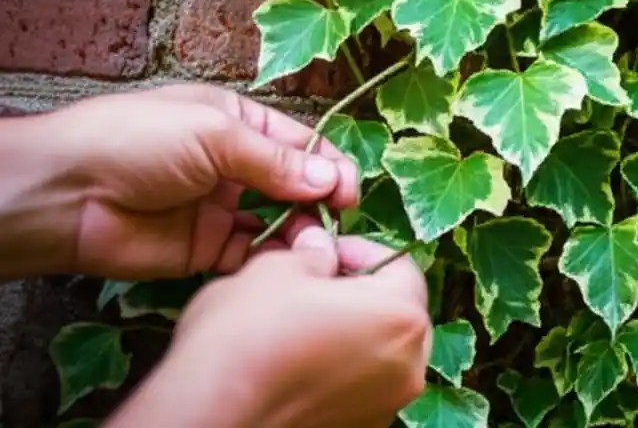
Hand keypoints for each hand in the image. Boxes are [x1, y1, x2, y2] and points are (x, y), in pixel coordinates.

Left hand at [0, 84, 357, 278]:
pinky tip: (288, 264)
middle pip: (295, 184)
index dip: (329, 165)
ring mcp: (220, 209)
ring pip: (278, 222)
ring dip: (301, 232)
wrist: (65, 194)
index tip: (349, 190)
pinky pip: (250, 256)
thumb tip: (330, 180)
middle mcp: (234, 164)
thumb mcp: (214, 134)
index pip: (300, 143)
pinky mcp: (205, 250)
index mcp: (237, 122)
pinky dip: (272, 260)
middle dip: (321, 201)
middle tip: (338, 221)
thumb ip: (275, 161)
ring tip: (315, 247)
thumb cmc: (137, 141)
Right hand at [108, 227, 430, 427]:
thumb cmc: (246, 338)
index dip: (358, 250)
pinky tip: (296, 366)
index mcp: (401, 317)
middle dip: (360, 293)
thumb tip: (320, 247)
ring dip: (351, 333)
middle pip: (397, 313)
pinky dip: (339, 372)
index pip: (399, 266)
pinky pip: (360, 388)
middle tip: (314, 285)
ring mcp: (386, 405)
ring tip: (300, 326)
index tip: (324, 249)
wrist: (208, 417)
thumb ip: (311, 254)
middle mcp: (408, 367)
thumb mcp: (274, 270)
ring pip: (380, 354)